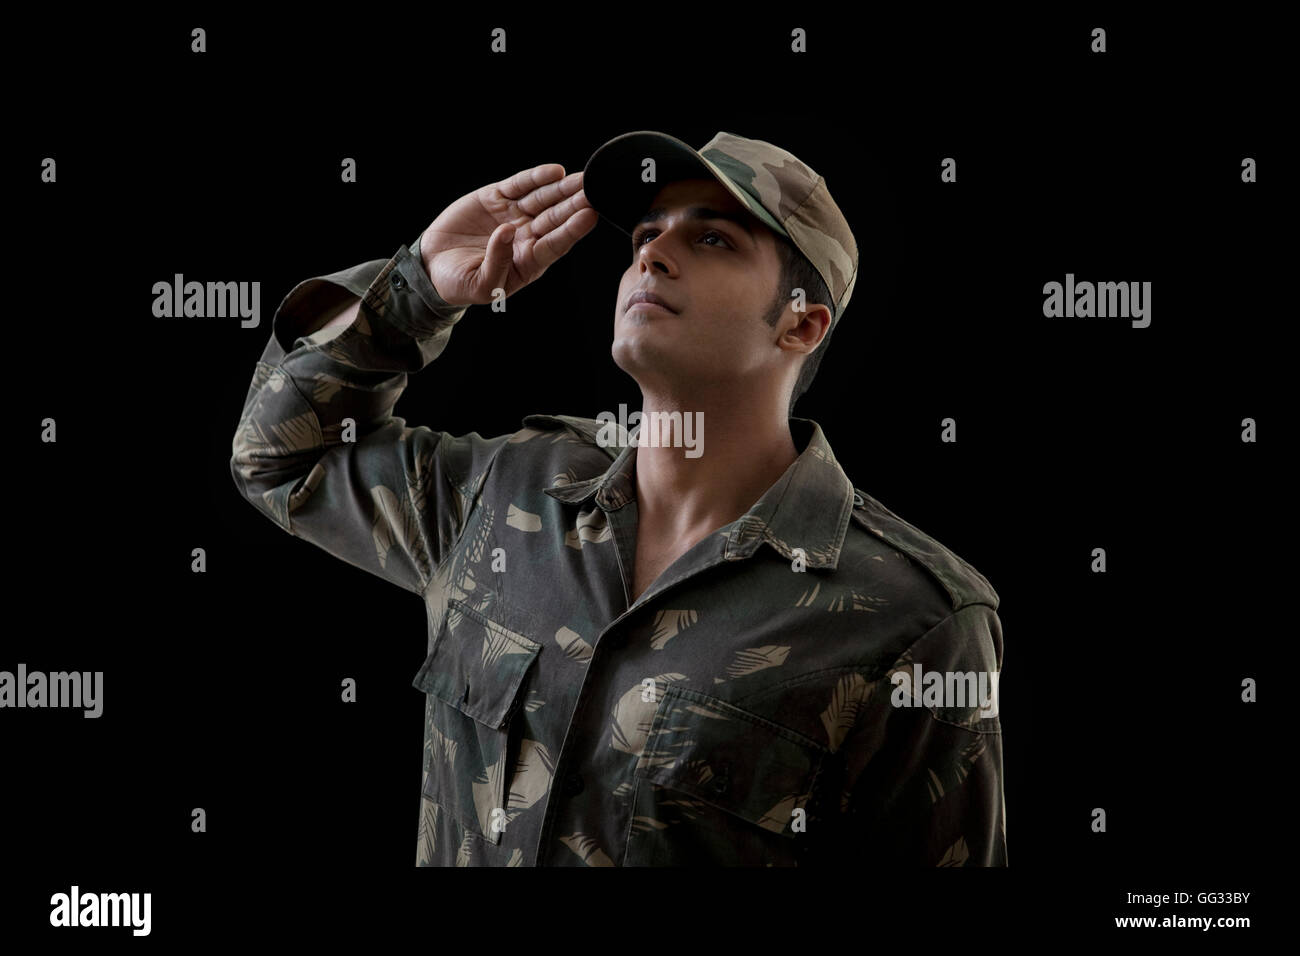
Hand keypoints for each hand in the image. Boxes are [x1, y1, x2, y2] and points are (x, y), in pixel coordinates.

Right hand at [418, 165, 597, 306]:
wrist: (433, 265)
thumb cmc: (460, 283)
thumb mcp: (479, 285)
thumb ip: (495, 263)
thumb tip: (507, 231)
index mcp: (528, 262)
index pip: (555, 244)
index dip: (572, 230)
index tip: (590, 216)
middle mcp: (526, 236)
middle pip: (555, 218)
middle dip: (574, 205)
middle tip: (595, 190)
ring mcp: (513, 214)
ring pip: (542, 199)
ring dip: (562, 189)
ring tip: (581, 178)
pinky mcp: (496, 197)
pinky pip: (520, 185)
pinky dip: (536, 177)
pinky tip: (555, 172)